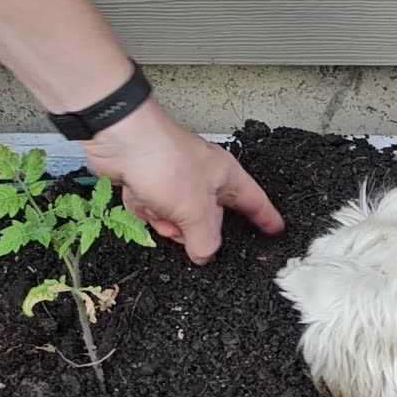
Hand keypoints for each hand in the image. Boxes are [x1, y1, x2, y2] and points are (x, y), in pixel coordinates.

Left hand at [82, 101, 283, 264]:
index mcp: (226, 176)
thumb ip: (205, 241)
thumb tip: (204, 256)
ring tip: (159, 214)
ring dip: (167, 222)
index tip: (275, 230)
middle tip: (188, 235)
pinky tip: (142, 202)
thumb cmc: (166, 162)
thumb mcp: (196, 212)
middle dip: (195, 230)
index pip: (254, 202)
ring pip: (179, 218)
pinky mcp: (149, 182)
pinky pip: (154, 209)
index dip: (265, 218)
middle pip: (210, 218)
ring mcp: (175, 179)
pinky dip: (146, 211)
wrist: (121, 140)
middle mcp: (203, 177)